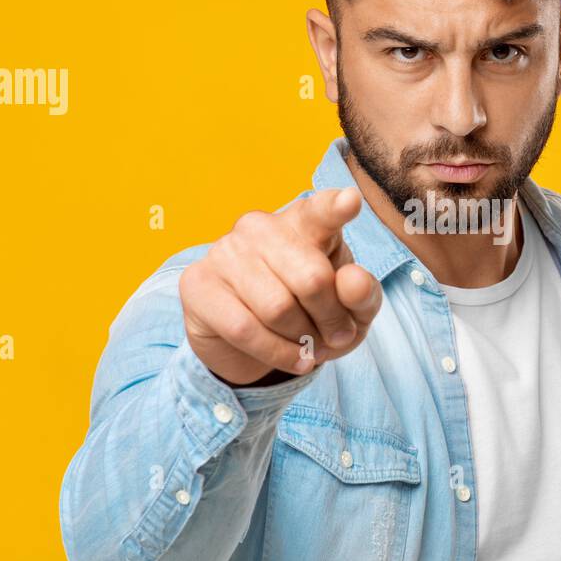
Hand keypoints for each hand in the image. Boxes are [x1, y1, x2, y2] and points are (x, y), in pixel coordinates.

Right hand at [179, 187, 381, 385]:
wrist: (256, 344)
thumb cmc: (311, 314)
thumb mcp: (351, 310)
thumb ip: (362, 294)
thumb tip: (351, 280)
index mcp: (305, 221)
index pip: (322, 211)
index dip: (336, 207)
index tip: (351, 202)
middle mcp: (261, 226)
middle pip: (312, 279)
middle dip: (332, 320)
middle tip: (337, 337)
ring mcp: (225, 250)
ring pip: (278, 309)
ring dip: (304, 340)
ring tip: (310, 346)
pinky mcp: (198, 283)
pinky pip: (245, 329)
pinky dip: (278, 353)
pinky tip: (294, 358)